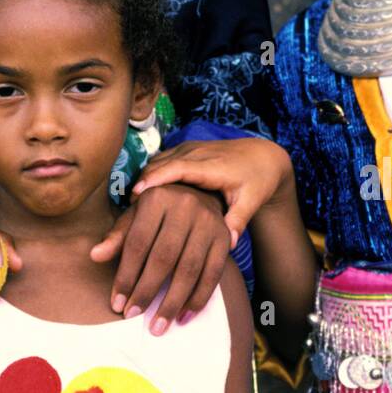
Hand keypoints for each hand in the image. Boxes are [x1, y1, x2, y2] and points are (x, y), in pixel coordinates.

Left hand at [90, 182, 229, 333]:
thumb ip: (117, 237)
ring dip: (172, 303)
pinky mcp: (225, 238)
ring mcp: (208, 223)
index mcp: (157, 199)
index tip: (117, 304)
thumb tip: (95, 255)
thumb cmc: (159, 211)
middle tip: (133, 316)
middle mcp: (185, 206)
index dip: (126, 276)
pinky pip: (212, 274)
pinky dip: (198, 298)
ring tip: (158, 326)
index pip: (137, 244)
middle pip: (163, 258)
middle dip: (146, 292)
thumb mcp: (136, 215)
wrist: (201, 194)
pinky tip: (184, 316)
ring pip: (188, 269)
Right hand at [129, 137, 293, 248]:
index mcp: (210, 166)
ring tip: (132, 206)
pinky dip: (150, 174)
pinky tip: (145, 195)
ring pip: (158, 161)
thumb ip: (238, 220)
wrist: (263, 156)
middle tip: (128, 208)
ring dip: (143, 179)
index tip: (137, 194)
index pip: (177, 169)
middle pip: (160, 164)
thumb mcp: (251, 201)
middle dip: (142, 182)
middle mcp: (196, 153)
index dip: (155, 180)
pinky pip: (161, 159)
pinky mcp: (186, 149)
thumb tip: (230, 244)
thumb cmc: (257, 180)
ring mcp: (190, 149)